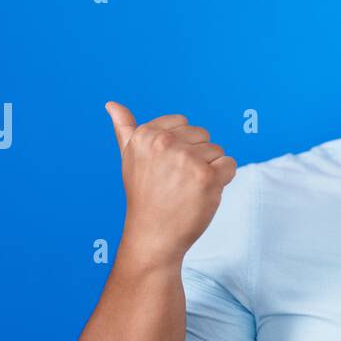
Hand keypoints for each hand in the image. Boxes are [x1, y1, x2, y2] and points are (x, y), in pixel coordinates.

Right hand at [105, 101, 237, 264]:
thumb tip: (111, 103)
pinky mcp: (206, 177)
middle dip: (197, 157)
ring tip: (188, 189)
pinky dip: (223, 179)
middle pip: (203, 136)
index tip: (168, 168)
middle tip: (178, 182)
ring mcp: (186, 159)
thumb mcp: (129, 158)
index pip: (184, 123)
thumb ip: (125, 128)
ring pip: (217, 151)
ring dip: (210, 170)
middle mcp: (164, 143)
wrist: (153, 236)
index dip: (182, 146)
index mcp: (145, 134)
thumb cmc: (144, 197)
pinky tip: (204, 193)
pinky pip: (230, 165)